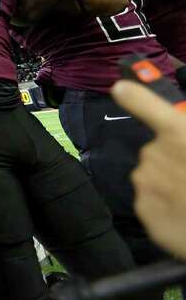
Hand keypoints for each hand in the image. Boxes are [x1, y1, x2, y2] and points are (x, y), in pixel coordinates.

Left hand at [111, 79, 185, 258]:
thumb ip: (185, 138)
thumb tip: (180, 138)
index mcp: (179, 135)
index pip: (147, 105)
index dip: (135, 96)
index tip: (120, 88)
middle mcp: (155, 155)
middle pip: (158, 151)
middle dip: (176, 161)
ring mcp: (145, 184)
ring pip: (154, 177)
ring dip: (171, 185)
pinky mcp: (143, 212)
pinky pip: (152, 203)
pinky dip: (167, 208)